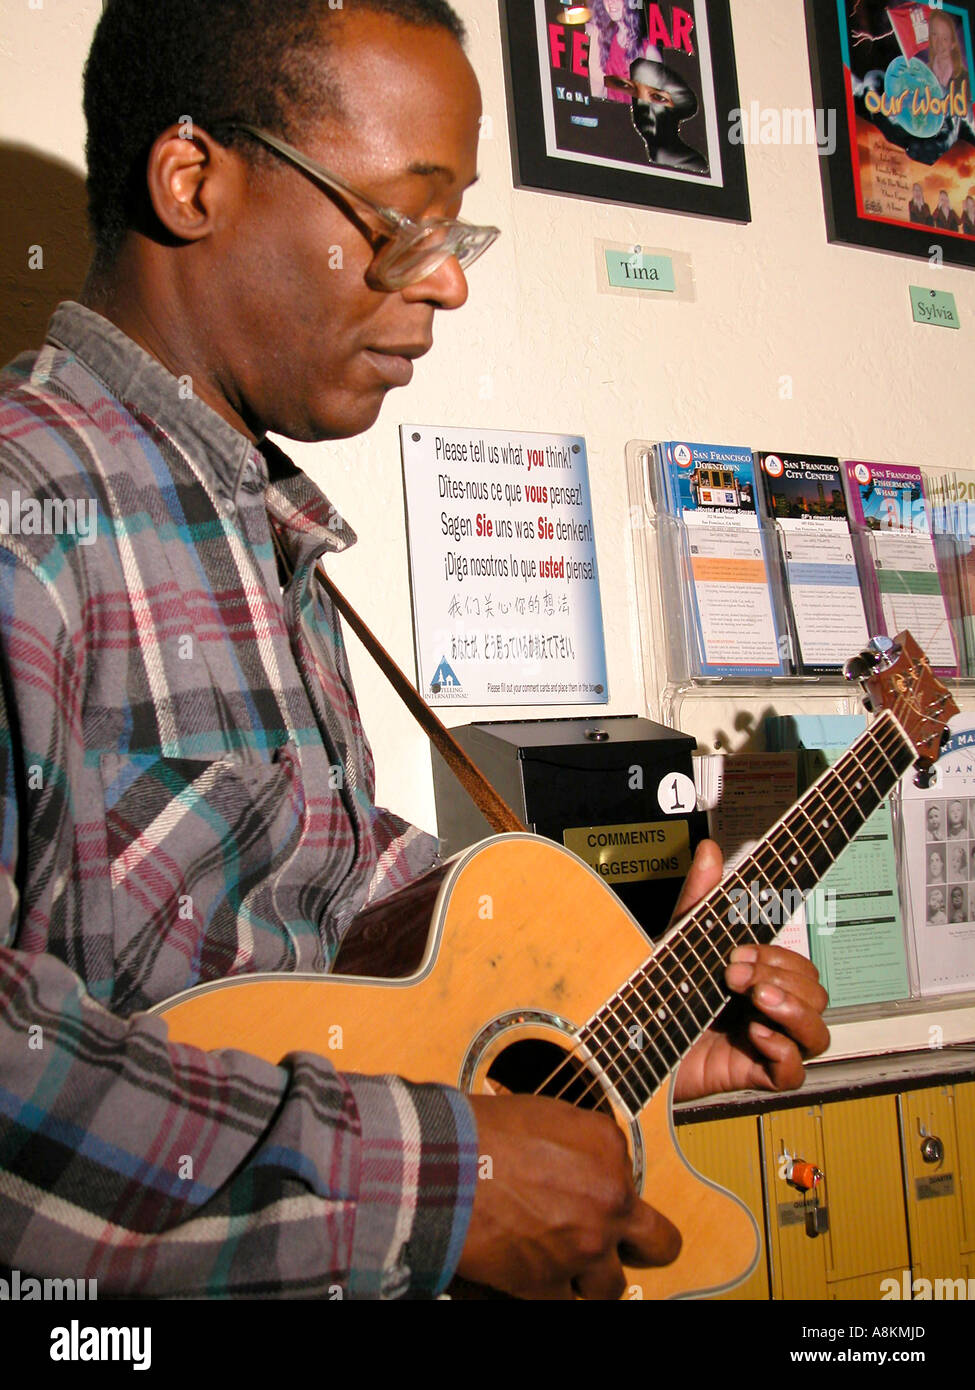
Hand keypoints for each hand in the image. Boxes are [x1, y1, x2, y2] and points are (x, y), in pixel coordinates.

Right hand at [457, 1093, 680, 1298]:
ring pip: (612, 1287)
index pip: (631, 1178)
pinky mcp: (549, 1283)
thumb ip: (581, 1143)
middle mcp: (609, 1200)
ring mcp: (584, 1247)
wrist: (443, 1163)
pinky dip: (551, 1295)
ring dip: (592, 1279)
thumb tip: (583, 1162)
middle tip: (623, 1248)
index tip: (587, 1191)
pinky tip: (537, 1279)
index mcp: (609, 1149)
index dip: (607, 1187)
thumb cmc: (483, 1131)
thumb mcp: (548, 1113)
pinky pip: (565, 1305)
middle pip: (660, 1244)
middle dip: (643, 1248)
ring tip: (569, 1268)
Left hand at [670, 841, 829, 1101]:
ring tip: (754, 1000)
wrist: (621, 1044)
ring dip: (794, 1010)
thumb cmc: (653, 994)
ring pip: (817, 1032)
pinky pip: (796, 1072)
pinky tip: (755, 1034)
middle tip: (733, 975)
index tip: (739, 950)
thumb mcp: (678, 941)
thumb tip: (709, 850)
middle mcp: (764, 1012)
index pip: (799, 965)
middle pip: (815, 993)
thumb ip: (699, 898)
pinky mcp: (751, 1076)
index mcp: (756, 979)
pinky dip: (785, 1051)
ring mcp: (762, 1045)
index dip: (779, 956)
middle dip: (780, 977)